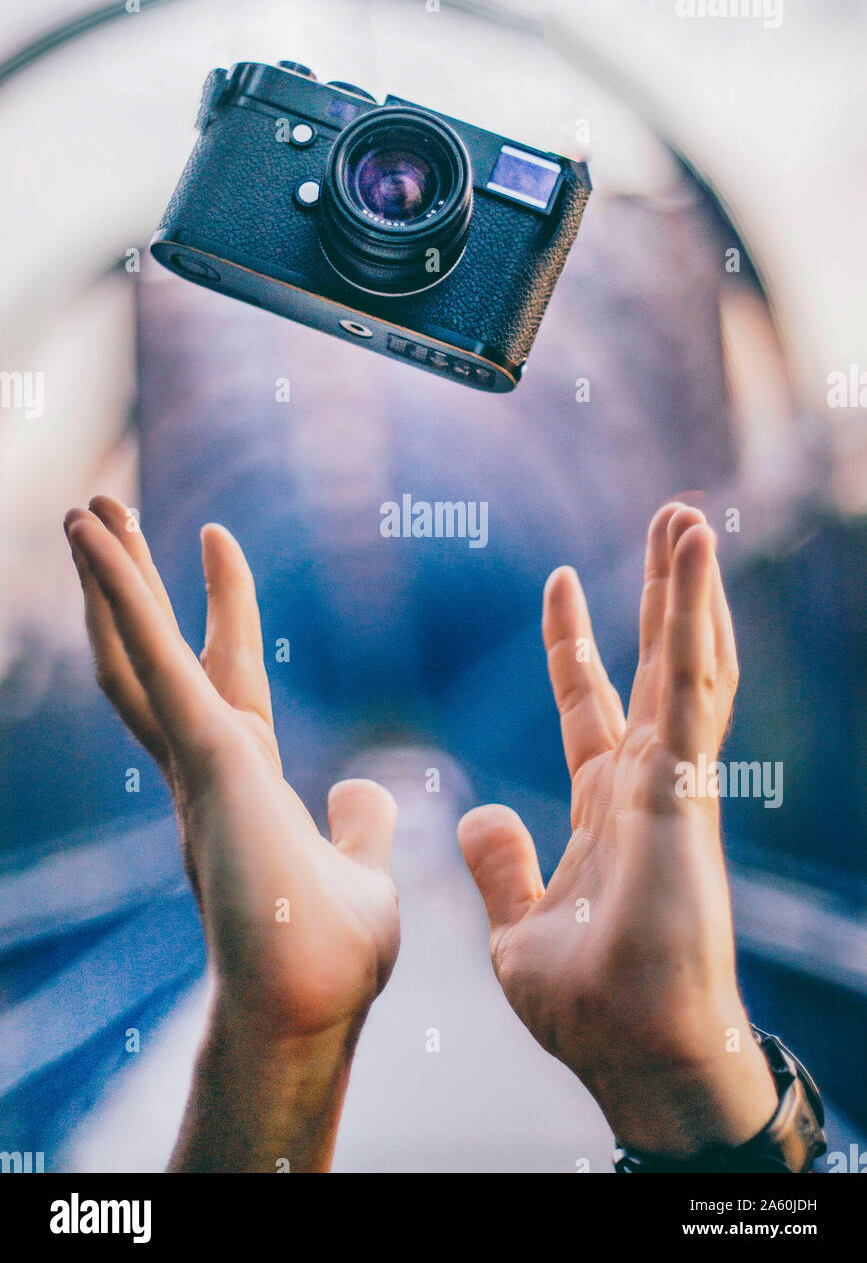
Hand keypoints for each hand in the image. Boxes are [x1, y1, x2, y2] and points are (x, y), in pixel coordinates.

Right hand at [64, 496, 399, 1169]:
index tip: (219, 540)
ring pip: (133, 651)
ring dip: (111, 578)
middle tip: (112, 513)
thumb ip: (359, 825)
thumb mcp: (361, 871)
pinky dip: (118, 592)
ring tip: (88, 509)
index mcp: (242, 780)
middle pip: (156, 654)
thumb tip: (363, 788)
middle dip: (136, 584)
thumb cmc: (332, 962)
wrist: (310, 1010)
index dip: (219, 607)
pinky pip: (150, 656)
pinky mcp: (201, 755)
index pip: (225, 675)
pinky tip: (94, 536)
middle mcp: (205, 765)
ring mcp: (194, 761)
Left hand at [458, 503, 776, 1157]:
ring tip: (687, 516)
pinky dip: (693, 610)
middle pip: (653, 661)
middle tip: (669, 519)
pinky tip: (694, 551)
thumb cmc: (587, 1003)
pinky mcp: (684, 779)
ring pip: (685, 657)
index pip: (589, 698)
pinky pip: (690, 678)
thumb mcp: (518, 924)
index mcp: (607, 804)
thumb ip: (502, 863)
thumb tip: (477, 813)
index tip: (561, 581)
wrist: (630, 1049)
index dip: (575, 639)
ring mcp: (672, 775)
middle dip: (658, 590)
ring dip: (687, 584)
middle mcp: (647, 778)